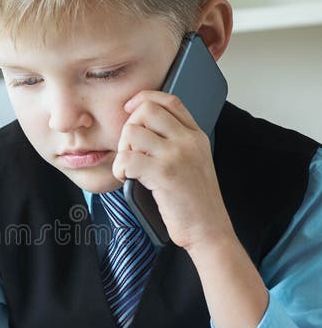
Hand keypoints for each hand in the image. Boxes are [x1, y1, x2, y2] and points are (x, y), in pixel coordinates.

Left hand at [112, 91, 233, 252]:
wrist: (208, 229)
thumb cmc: (196, 202)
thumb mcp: (194, 163)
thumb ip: (176, 144)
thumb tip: (142, 132)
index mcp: (196, 135)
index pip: (169, 100)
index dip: (144, 98)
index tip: (129, 110)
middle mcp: (188, 140)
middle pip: (146, 110)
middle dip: (129, 127)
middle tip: (129, 150)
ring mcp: (176, 155)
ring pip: (132, 131)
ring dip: (122, 149)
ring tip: (129, 167)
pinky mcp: (163, 173)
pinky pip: (127, 158)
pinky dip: (119, 168)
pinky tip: (125, 178)